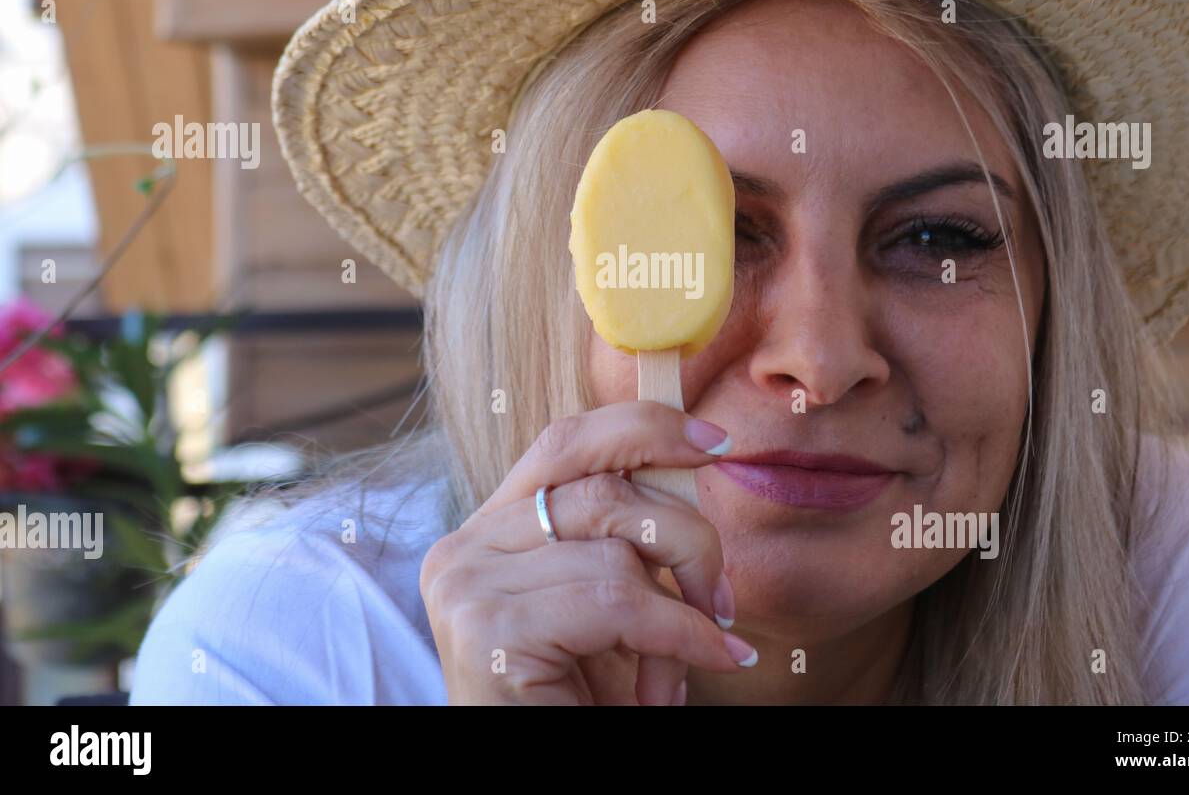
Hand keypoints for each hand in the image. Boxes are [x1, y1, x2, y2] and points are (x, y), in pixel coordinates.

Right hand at [419, 400, 753, 703]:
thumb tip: (699, 454)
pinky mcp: (488, 630)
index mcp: (490, 530)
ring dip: (681, 610)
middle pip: (603, 489)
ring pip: (617, 550)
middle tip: (723, 599)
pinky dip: (679, 636)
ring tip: (691, 658)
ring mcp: (467, 585)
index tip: (717, 443)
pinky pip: (617, 603)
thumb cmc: (579, 697)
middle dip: (687, 537)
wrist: (533, 771)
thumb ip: (627, 538)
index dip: (644, 429)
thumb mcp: (609, 602)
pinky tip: (695, 669)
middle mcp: (465, 547)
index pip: (566, 442)